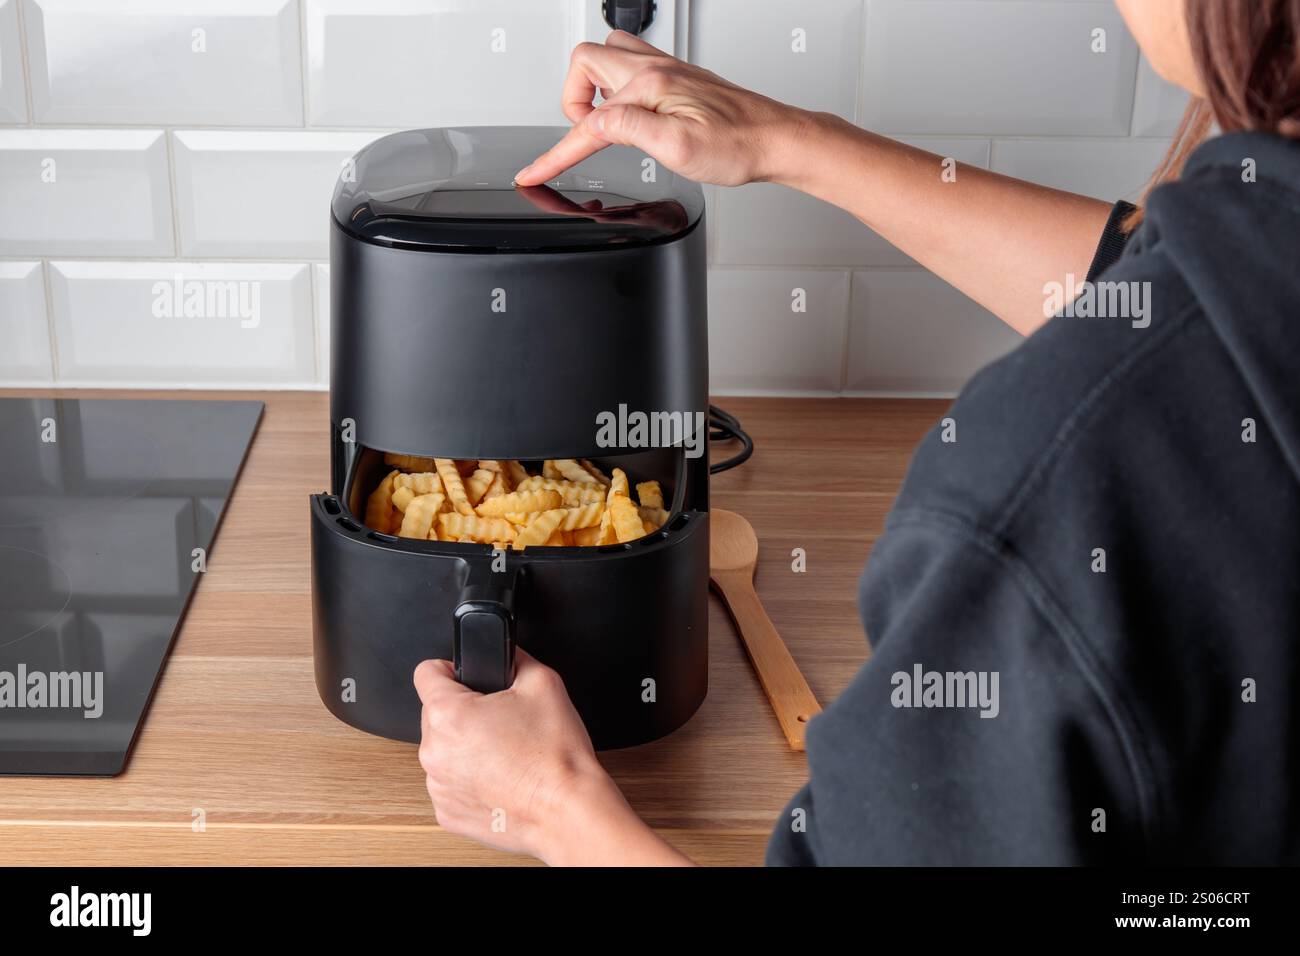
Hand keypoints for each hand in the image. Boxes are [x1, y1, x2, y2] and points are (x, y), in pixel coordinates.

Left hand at [414, 650, 692, 864]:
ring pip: (443, 750)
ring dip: (464, 747)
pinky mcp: (448, 813)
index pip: (426, 672)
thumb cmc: (556, 757)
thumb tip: (506, 655)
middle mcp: (434, 752)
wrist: (567, 811)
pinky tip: (501, 777)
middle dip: (464, 712)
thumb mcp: (544, 683)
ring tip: (505, 752)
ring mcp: (438, 786)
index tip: (465, 678)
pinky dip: (470, 779)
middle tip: (501, 719)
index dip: (450, 668)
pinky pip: (451, 783)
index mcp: (449, 715)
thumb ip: (515, 658)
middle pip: (435, 714)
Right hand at [514, 30, 807, 188]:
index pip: (589, 121)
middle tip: (584, 138)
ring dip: (593, 88)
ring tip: (605, 125)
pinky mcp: (676, 78)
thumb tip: (593, 125)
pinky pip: (629, 67)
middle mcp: (656, 69)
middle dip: (572, 101)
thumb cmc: (739, 146)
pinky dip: (617, 88)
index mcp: (651, 86)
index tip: (535, 172)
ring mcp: (666, 69)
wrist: (776, 140)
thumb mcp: (679, 149)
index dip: (557, 153)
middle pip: (585, 63)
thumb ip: (630, 131)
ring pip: (606, 57)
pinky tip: (631, 117)